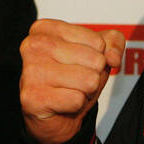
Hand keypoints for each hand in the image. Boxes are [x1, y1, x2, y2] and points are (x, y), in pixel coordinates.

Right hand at [19, 19, 124, 143]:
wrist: (56, 114)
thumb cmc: (73, 78)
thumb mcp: (97, 52)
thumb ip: (113, 42)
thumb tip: (112, 57)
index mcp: (45, 29)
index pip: (97, 41)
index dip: (97, 57)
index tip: (79, 63)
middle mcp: (33, 45)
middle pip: (94, 60)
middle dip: (92, 75)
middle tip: (75, 80)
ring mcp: (30, 71)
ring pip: (88, 80)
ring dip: (85, 91)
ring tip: (70, 90)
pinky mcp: (33, 97)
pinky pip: (77, 99)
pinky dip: (76, 105)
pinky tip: (62, 103)